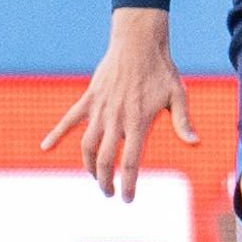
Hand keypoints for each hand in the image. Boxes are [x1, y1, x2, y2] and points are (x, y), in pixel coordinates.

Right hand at [41, 9, 197, 200]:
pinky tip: (45, 147)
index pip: (130, 163)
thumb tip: (195, 143)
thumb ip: (183, 122)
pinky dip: (56, 133)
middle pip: (104, 160)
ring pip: (87, 145)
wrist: (138, 42)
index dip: (127, 184)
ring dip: (88, 166)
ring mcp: (100, 109)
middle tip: (109, 193)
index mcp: (138, 122)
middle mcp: (116, 119)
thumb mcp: (178, 95)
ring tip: (95, 177)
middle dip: (105, 182)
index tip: (127, 199)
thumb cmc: (161, 70)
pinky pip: (69, 119)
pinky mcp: (89, 99)